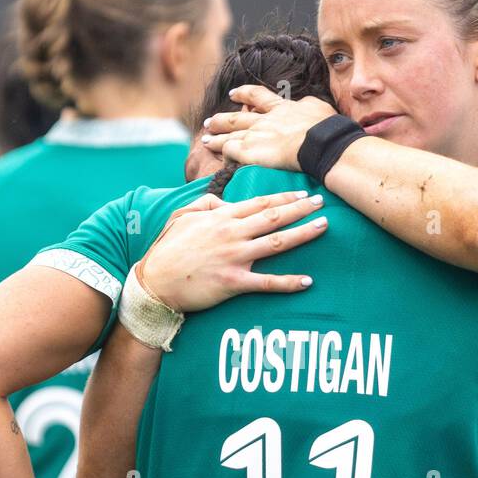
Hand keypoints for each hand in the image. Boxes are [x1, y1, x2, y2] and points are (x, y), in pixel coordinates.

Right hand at [138, 189, 325, 312]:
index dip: (284, 198)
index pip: (259, 203)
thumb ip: (206, 203)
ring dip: (303, 234)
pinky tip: (308, 281)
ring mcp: (234, 258)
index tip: (303, 194)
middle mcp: (231, 234)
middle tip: (322, 202)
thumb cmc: (167, 250)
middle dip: (301, 209)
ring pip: (276, 243)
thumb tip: (225, 200)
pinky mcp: (233, 282)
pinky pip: (267, 283)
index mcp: (220, 217)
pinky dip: (289, 282)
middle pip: (274, 217)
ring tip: (323, 227)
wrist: (154, 283)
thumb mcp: (181, 216)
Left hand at [201, 85, 335, 169]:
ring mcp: (255, 136)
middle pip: (236, 119)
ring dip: (216, 138)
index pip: (257, 97)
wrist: (319, 142)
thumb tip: (305, 103)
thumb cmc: (325, 128)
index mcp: (280, 108)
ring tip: (206, 141)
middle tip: (208, 122)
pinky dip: (224, 154)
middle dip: (220, 120)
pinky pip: (230, 152)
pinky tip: (221, 158)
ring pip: (229, 135)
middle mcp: (263, 121)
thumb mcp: (317, 106)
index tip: (233, 94)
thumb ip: (307, 104)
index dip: (244, 94)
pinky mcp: (250, 152)